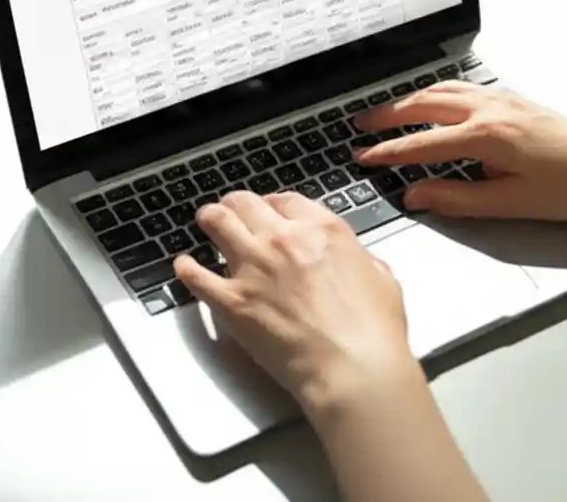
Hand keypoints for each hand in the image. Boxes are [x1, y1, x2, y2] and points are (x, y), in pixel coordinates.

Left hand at [173, 191, 417, 413]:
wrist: (352, 367)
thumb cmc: (373, 331)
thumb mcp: (383, 279)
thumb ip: (361, 260)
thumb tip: (358, 262)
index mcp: (322, 229)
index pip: (286, 199)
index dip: (274, 203)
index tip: (270, 211)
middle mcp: (282, 239)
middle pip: (244, 202)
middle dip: (237, 205)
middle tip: (232, 212)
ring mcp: (252, 267)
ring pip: (216, 222)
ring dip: (210, 220)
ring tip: (206, 222)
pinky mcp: (231, 300)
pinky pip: (195, 274)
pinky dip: (186, 267)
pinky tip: (184, 265)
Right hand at [353, 81, 566, 219]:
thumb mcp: (508, 204)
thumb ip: (457, 199)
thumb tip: (416, 195)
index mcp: (485, 137)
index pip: (421, 144)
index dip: (387, 152)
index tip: (363, 157)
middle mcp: (489, 110)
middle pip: (424, 105)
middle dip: (387, 115)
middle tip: (361, 126)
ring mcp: (502, 99)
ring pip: (442, 90)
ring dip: (408, 99)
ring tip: (386, 111)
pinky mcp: (513, 99)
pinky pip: (462, 87)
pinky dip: (435, 92)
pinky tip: (431, 100)